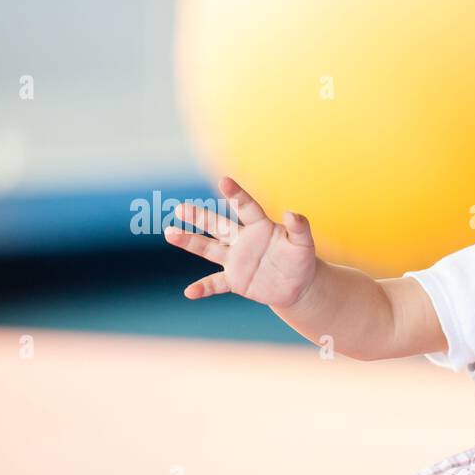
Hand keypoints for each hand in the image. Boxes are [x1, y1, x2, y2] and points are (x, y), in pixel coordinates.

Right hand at [163, 176, 316, 306]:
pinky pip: (216, 283)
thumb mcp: (305, 243)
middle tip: (180, 209)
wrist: (297, 285)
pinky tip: (190, 292)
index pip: (246, 207)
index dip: (236, 195)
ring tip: (170, 233)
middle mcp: (242, 240)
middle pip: (219, 225)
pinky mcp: (235, 280)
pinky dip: (203, 288)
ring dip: (190, 242)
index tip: (224, 181)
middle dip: (200, 217)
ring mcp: (236, 260)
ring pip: (209, 249)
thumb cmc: (300, 259)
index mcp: (260, 226)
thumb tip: (292, 213)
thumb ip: (300, 228)